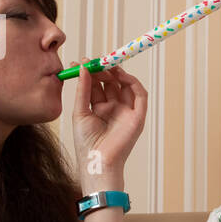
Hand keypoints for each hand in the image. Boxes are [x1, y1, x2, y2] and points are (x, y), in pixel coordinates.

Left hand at [71, 62, 147, 180]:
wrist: (98, 161)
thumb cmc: (86, 142)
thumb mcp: (80, 111)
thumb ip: (82, 89)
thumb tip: (83, 67)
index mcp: (99, 109)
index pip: (96, 85)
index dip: (90, 73)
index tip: (81, 61)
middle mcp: (114, 108)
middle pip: (111, 83)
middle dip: (104, 70)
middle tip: (95, 61)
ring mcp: (126, 112)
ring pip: (126, 86)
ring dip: (118, 73)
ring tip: (107, 65)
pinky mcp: (138, 116)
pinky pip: (140, 96)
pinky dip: (133, 83)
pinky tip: (121, 75)